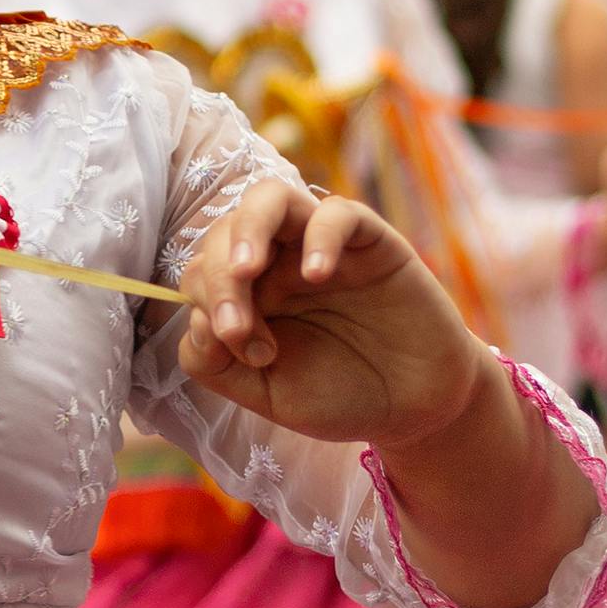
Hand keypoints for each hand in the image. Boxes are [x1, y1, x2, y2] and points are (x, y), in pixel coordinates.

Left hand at [177, 179, 486, 448]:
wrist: (413, 409)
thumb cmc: (336, 395)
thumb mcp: (264, 392)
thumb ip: (215, 363)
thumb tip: (194, 322)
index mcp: (245, 292)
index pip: (201, 271)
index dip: (206, 302)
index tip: (237, 349)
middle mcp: (276, 260)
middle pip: (226, 232)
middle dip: (218, 277)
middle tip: (235, 327)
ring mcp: (320, 246)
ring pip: (270, 198)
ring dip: (248, 228)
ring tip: (246, 270)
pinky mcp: (371, 243)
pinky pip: (338, 214)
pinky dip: (321, 235)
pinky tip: (316, 275)